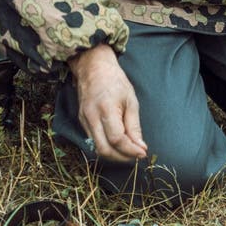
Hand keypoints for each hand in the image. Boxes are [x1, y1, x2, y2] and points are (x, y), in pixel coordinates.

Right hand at [68, 44, 147, 162]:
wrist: (93, 67)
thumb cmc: (115, 80)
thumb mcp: (130, 100)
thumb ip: (134, 126)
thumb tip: (140, 147)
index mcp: (106, 109)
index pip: (117, 139)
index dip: (131, 150)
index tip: (143, 152)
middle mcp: (91, 117)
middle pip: (104, 149)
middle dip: (122, 158)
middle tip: (136, 155)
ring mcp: (84, 120)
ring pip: (97, 148)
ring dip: (114, 154)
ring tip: (128, 151)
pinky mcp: (81, 121)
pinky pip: (93, 140)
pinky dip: (106, 146)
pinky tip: (117, 143)